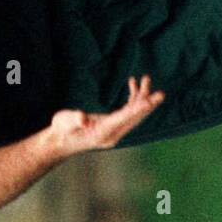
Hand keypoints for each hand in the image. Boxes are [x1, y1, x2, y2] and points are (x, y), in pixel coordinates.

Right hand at [49, 76, 164, 155]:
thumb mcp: (64, 122)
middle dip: (147, 105)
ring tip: (146, 79)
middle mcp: (113, 134)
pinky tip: (133, 85)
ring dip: (142, 98)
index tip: (149, 102)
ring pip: (133, 114)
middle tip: (161, 94)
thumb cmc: (61, 130)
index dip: (136, 110)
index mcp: (103, 132)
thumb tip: (82, 118)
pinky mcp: (113, 126)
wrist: (60, 142)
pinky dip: (133, 99)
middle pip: (134, 118)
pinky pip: (128, 113)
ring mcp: (114, 131)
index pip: (123, 119)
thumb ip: (74, 119)